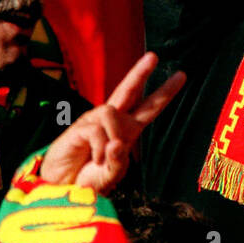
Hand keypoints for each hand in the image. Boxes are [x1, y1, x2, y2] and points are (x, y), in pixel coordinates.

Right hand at [39, 52, 185, 193]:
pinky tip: (94, 158)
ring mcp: (95, 121)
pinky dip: (99, 148)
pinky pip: (96, 130)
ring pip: (111, 112)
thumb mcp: (111, 175)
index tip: (181, 75)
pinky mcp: (80, 127)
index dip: (165, 92)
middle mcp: (113, 120)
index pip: (149, 107)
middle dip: (140, 72)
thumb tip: (117, 142)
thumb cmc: (89, 178)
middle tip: (154, 56)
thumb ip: (118, 162)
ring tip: (102, 158)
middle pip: (128, 90)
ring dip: (111, 137)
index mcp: (127, 130)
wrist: (62, 186)